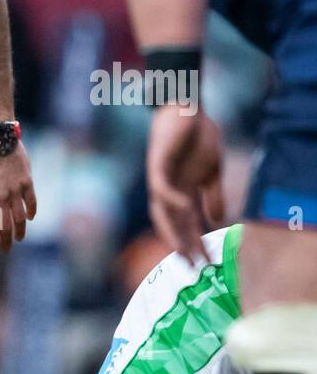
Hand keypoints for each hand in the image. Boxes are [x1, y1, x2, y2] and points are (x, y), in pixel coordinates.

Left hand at [0, 141, 36, 253]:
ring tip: (18, 238)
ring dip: (20, 231)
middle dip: (6, 241)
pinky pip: (32, 202)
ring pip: (20, 218)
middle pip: (6, 227)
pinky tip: (29, 219)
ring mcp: (15, 190)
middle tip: (7, 249)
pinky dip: (31, 212)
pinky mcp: (27, 182)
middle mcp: (1, 197)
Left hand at [146, 105, 224, 262]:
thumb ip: (214, 195)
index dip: (196, 243)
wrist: (186, 107)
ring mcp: (161, 178)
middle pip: (174, 224)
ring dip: (172, 231)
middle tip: (195, 266)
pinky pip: (160, 187)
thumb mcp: (212, 170)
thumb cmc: (197, 137)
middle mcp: (169, 190)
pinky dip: (171, 199)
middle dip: (184, 246)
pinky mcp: (157, 164)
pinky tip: (184, 208)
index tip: (207, 262)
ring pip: (161, 212)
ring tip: (183, 249)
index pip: (188, 224)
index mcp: (184, 192)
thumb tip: (217, 221)